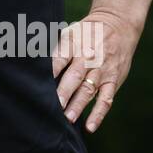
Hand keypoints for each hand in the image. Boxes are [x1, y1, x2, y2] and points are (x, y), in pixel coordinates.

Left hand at [52, 9, 140, 133]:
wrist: (118, 25)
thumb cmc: (86, 32)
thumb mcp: (71, 31)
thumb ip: (55, 48)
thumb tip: (33, 62)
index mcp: (75, 44)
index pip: (60, 58)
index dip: (51, 71)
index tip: (41, 83)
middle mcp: (88, 58)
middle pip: (74, 76)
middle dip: (64, 91)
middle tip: (54, 106)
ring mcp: (102, 70)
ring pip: (89, 90)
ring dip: (78, 105)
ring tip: (67, 118)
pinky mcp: (113, 80)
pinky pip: (106, 99)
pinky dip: (98, 114)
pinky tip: (90, 127)